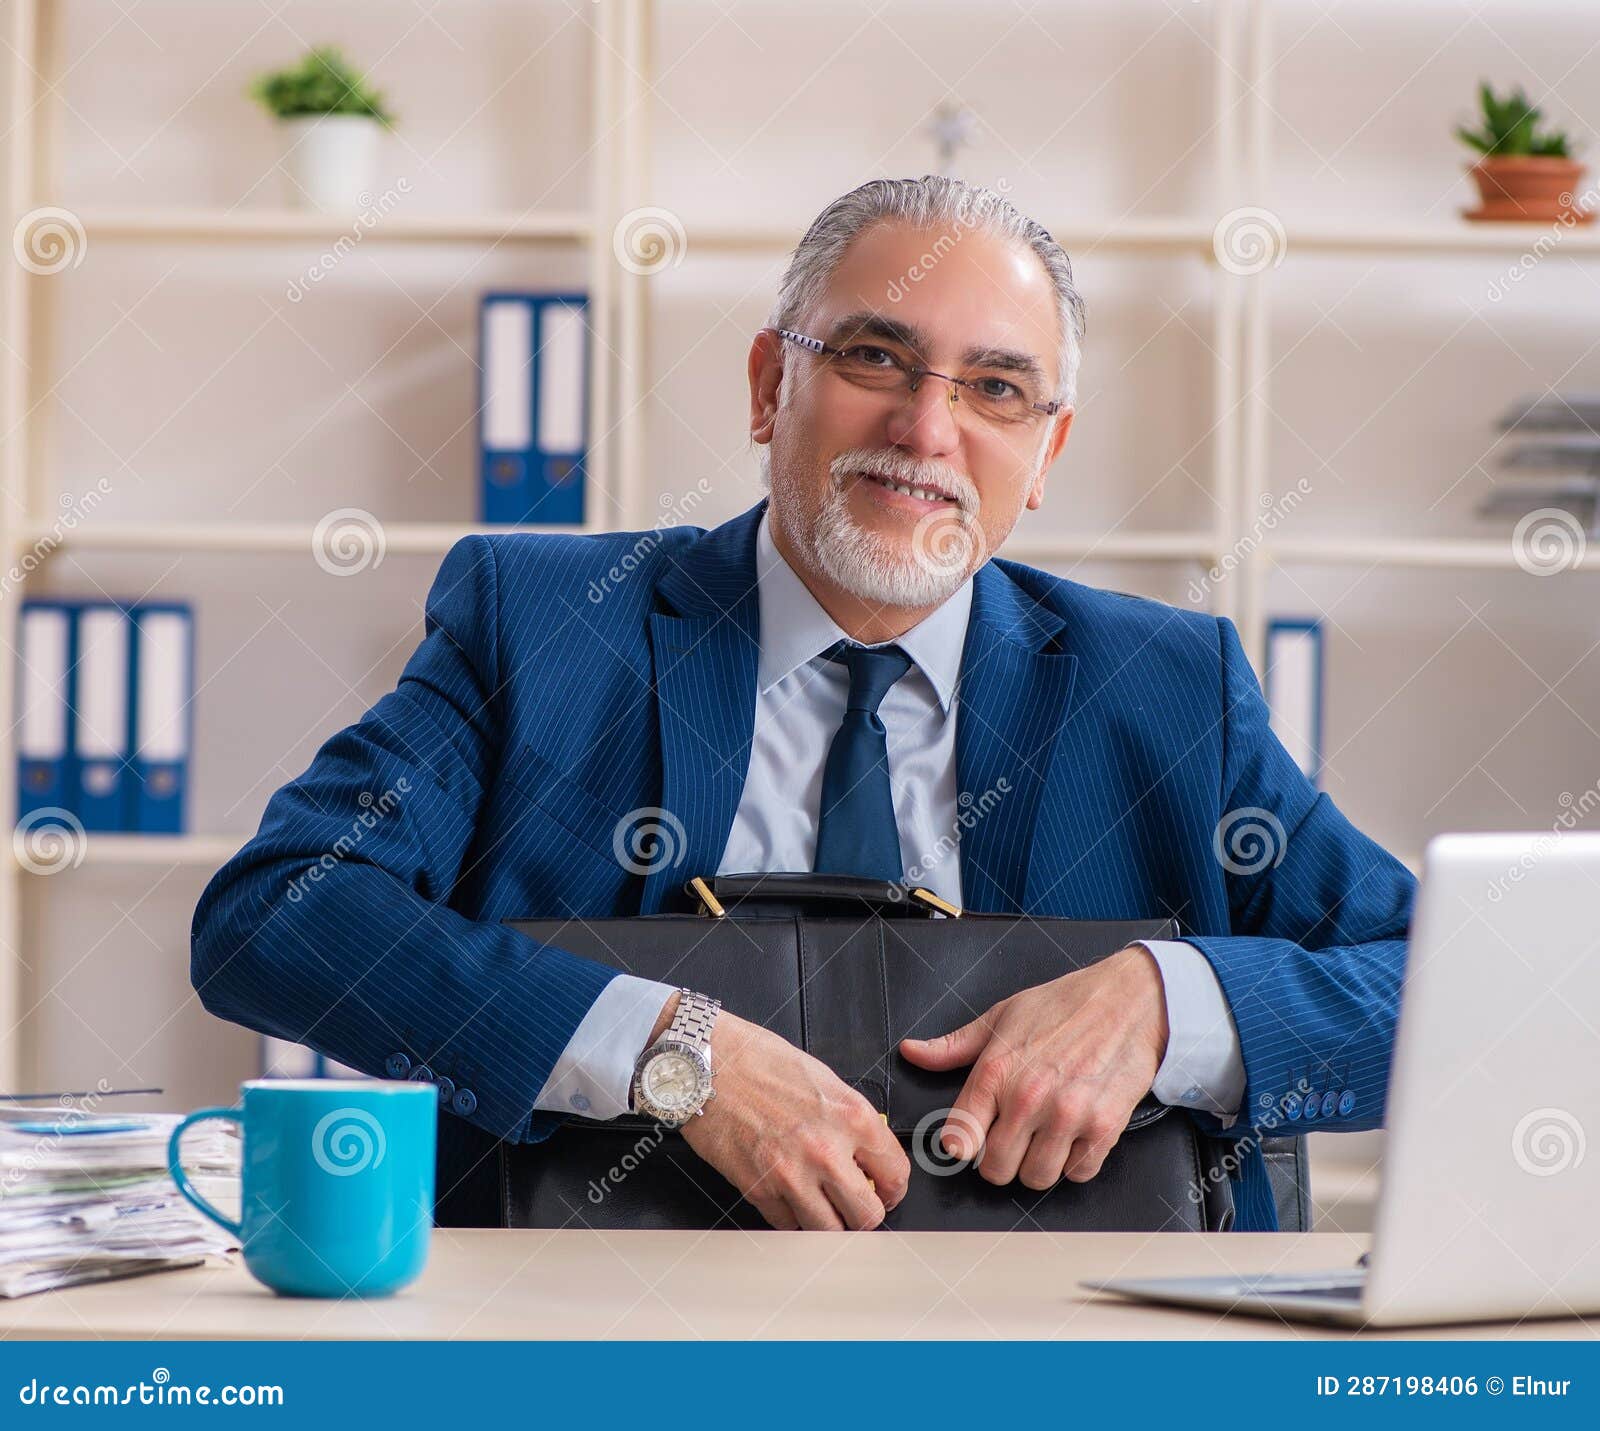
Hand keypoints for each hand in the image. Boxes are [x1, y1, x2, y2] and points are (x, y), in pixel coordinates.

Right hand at [676, 1008, 909, 1230]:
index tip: (885, 1189)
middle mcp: (827, 1150)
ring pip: (829, 1232)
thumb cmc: (759, 1060)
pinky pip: (788, 1226)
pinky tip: (788, 1196)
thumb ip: (851, 1121)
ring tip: (821, 1205)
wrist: (708, 1062)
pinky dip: (792, 1218)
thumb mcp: (824, 1079)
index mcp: (852, 1116)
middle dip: (864, 1213)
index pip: (896, 1174)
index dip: (893, 1188)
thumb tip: (868, 1154)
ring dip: (828, 1222)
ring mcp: (792, 1175)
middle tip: (854, 1203)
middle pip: (868, 1216)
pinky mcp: (759, 1190)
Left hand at [898, 946, 1168, 1189]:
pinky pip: (1078, 1173)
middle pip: (996, 1170)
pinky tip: (1074, 1134)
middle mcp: (1028, 1098)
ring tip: (1044, 1136)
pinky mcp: (1104, 1128)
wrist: (1128, 1001)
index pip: (959, 1138)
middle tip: (1013, 1138)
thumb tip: (913, 1053)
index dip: (962, 1145)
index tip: (969, 1140)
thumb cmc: (1063, 1006)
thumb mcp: (1001, 1017)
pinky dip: (1075, 1162)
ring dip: (1038, 1164)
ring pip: (1036, 1178)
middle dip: (1000, 1159)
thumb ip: (954, 1046)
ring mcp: (1067, 1116)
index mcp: (996, 1071)